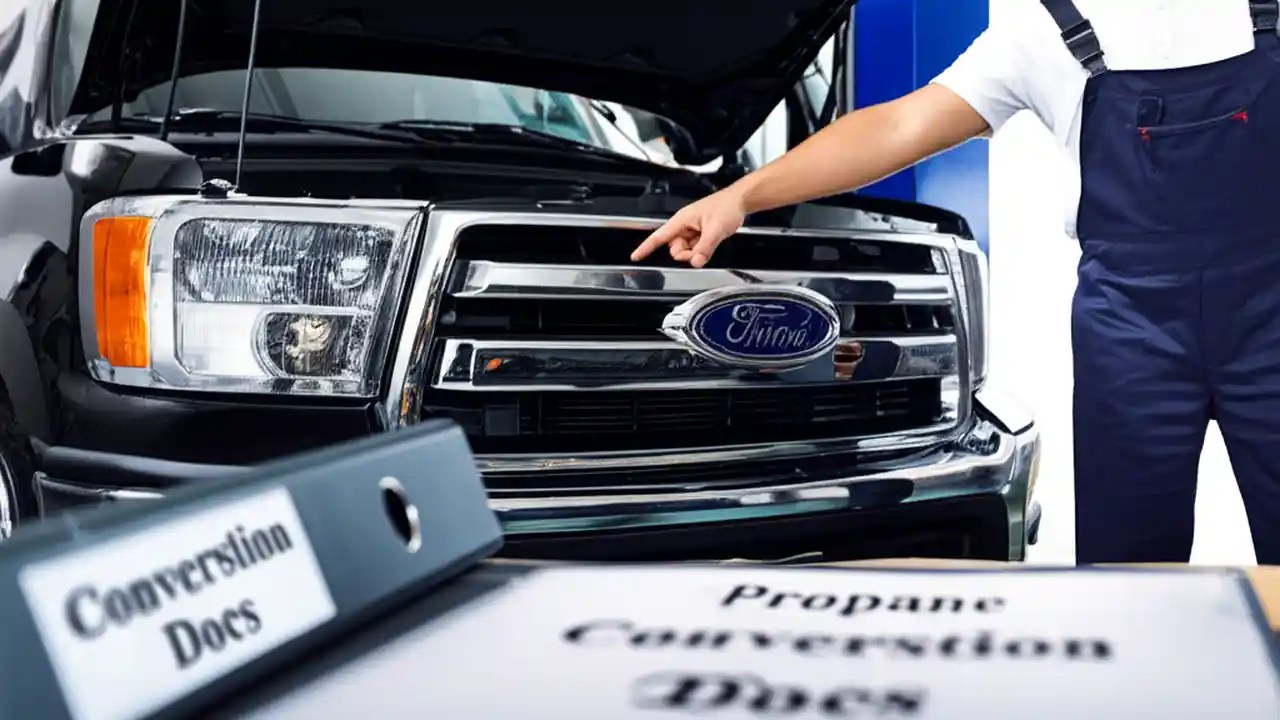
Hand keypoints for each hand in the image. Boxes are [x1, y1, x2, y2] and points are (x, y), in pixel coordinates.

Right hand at [630, 188, 747, 267]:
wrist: (739, 201)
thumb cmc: (726, 207)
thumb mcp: (716, 229)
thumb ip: (705, 247)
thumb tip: (696, 262)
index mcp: (682, 220)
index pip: (659, 236)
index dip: (646, 247)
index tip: (635, 256)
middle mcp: (684, 225)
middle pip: (675, 248)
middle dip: (687, 253)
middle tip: (703, 247)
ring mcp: (691, 230)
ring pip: (686, 250)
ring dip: (696, 252)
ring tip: (710, 240)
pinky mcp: (699, 233)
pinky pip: (695, 248)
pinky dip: (702, 249)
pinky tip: (712, 240)